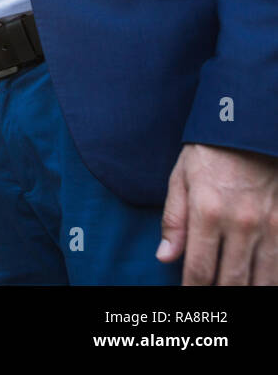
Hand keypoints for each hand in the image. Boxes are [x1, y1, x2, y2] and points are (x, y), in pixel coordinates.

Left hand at [158, 143, 277, 284]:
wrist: (248, 130)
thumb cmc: (209, 154)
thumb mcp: (180, 180)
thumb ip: (173, 221)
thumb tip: (165, 257)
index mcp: (207, 213)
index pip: (199, 268)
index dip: (193, 289)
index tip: (189, 297)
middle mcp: (240, 224)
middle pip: (231, 280)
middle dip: (220, 295)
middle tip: (213, 301)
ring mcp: (268, 225)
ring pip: (262, 278)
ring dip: (248, 291)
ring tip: (236, 294)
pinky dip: (272, 279)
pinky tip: (262, 283)